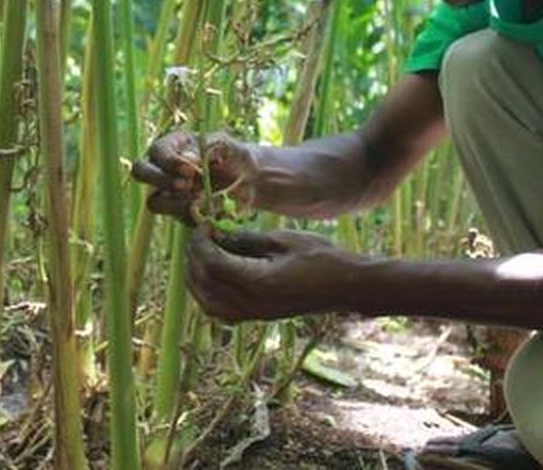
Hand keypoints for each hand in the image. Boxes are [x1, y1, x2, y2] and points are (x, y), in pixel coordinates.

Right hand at [130, 130, 263, 224]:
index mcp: (173, 144)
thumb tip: (188, 158)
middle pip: (140, 172)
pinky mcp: (177, 211)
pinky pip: (175, 218)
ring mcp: (166, 191)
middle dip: (160, 180)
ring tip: (201, 200)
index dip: (170, 161)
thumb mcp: (229, 147)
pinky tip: (211, 211)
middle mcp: (162, 167)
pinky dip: (192, 217)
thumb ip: (211, 147)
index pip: (158, 151)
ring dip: (175, 204)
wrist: (249, 181)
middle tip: (186, 185)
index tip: (192, 170)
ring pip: (153, 201)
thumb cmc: (236, 157)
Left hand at [185, 227, 361, 322]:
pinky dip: (209, 296)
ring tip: (201, 256)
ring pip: (208, 304)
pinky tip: (214, 278)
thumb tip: (220, 234)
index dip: (201, 242)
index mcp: (256, 282)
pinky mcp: (259, 316)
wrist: (346, 286)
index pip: (212, 263)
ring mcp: (254, 314)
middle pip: (205, 283)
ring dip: (197, 280)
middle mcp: (251, 303)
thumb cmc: (321, 257)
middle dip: (195, 258)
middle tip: (200, 237)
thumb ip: (248, 239)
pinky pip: (222, 312)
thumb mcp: (282, 240)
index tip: (203, 225)